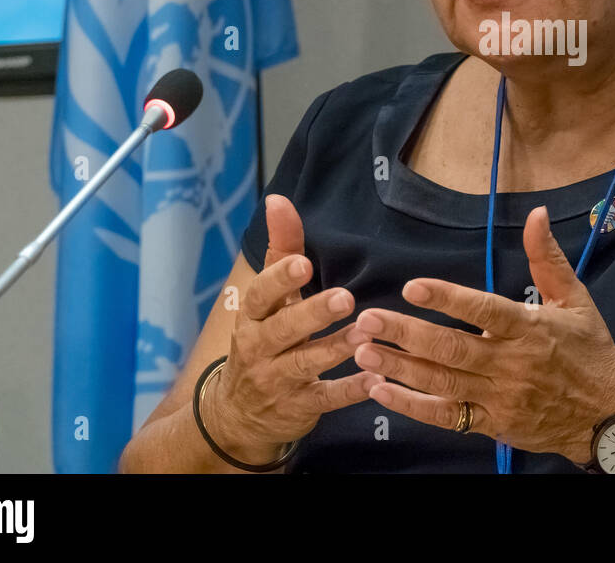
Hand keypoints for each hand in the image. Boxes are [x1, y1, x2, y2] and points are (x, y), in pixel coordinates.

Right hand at [206, 194, 382, 459]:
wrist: (237, 415)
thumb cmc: (263, 339)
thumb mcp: (267, 300)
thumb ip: (280, 250)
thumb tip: (279, 199)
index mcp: (253, 316)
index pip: (261, 295)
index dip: (279, 279)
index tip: (302, 263)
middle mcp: (260, 348)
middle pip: (284, 330)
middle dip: (312, 314)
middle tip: (345, 298)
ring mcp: (278, 381)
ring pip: (306, 364)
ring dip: (336, 348)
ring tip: (365, 334)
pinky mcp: (299, 408)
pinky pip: (326, 399)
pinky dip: (350, 391)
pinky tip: (376, 379)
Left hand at [353, 205, 614, 464]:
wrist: (608, 415)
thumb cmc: (590, 351)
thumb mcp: (576, 300)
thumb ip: (547, 258)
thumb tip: (536, 214)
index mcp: (531, 329)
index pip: (484, 311)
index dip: (447, 298)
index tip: (413, 287)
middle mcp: (512, 363)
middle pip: (453, 348)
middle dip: (406, 334)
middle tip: (368, 320)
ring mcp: (500, 397)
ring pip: (443, 382)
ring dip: (400, 367)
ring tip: (364, 351)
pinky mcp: (492, 423)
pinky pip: (447, 416)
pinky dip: (411, 406)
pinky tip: (380, 390)